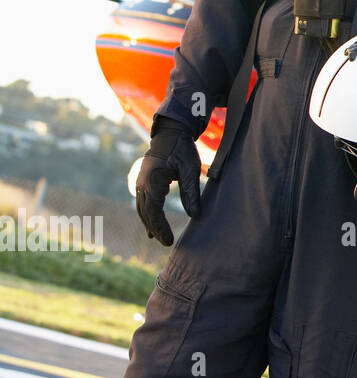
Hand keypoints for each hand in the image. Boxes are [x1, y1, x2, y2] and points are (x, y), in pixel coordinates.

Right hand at [135, 118, 201, 245]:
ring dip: (150, 224)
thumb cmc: (182, 149)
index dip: (160, 227)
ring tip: (160, 238)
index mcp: (152, 181)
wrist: (170, 133)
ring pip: (143, 209)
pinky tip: (152, 228)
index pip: (154, 211)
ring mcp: (140, 183)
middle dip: (156, 229)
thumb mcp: (190, 168)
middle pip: (146, 213)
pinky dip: (148, 216)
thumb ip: (191, 192)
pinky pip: (144, 203)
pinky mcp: (144, 182)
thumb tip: (194, 215)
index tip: (169, 240)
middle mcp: (142, 184)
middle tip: (167, 243)